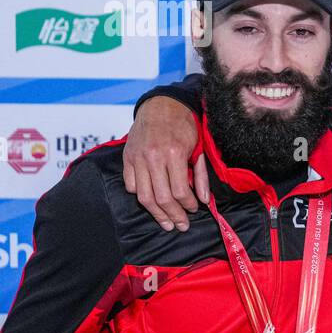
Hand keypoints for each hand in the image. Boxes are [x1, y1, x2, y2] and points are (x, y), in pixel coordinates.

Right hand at [122, 96, 206, 231]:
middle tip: (181, 226)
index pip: (180, 191)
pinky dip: (140, 196)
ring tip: (166, 223)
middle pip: (161, 198)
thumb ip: (200, 175)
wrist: (161, 106)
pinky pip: (130, 185)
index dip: (187, 205)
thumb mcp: (198, 148)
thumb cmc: (183, 126)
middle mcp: (153, 157)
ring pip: (143, 196)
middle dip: (173, 215)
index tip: (193, 210)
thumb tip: (204, 200)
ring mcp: (137, 158)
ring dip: (156, 213)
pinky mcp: (127, 158)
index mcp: (173, 154)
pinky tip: (151, 203)